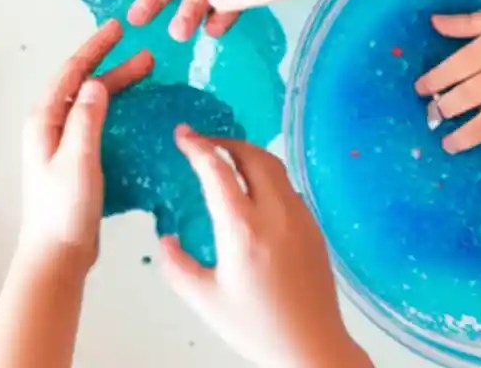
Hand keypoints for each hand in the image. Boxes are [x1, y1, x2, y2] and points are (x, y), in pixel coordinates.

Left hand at [20, 19, 152, 267]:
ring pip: (92, 103)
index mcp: (45, 121)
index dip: (95, 48)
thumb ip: (86, 118)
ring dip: (118, 87)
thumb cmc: (63, 209)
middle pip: (83, 85)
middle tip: (146, 54)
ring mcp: (63, 144)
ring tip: (146, 73)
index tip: (117, 28)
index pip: (71, 72)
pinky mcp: (77, 161)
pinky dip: (118, 111)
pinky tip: (137, 111)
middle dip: (112, 65)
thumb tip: (94, 82)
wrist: (57, 254)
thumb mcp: (78, 159)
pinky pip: (98, 124)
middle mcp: (50, 127)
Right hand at [160, 127, 369, 367]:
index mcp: (243, 230)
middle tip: (203, 142)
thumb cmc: (258, 328)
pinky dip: (266, 176)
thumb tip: (166, 239)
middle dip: (225, 141)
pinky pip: (288, 187)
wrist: (313, 349)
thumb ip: (177, 266)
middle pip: (252, 156)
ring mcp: (300, 219)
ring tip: (226, 160)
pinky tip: (253, 193)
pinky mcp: (314, 228)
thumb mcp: (205, 301)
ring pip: (275, 167)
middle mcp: (275, 215)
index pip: (217, 170)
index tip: (182, 133)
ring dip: (248, 155)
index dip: (197, 145)